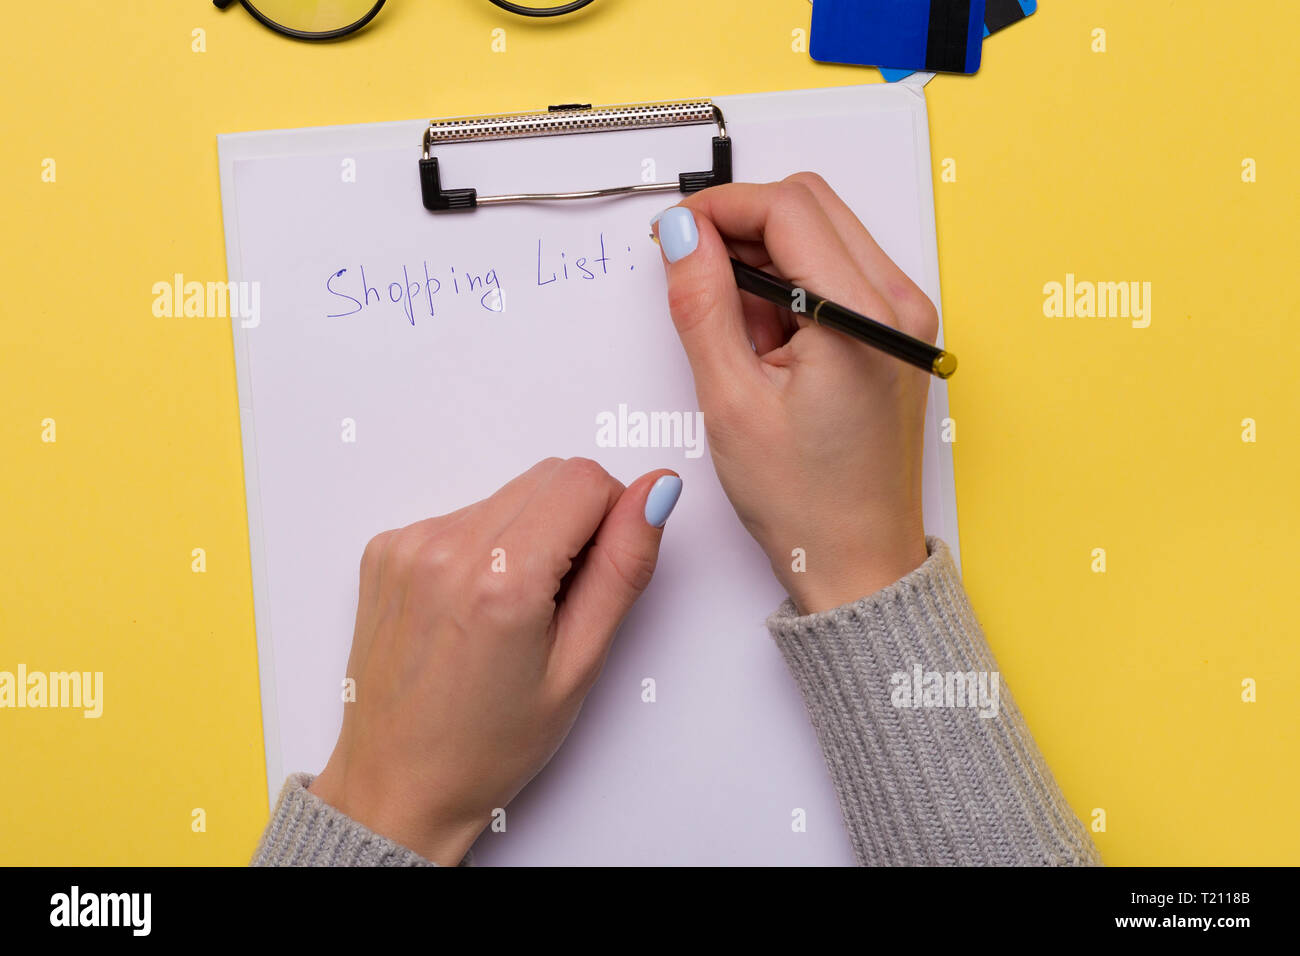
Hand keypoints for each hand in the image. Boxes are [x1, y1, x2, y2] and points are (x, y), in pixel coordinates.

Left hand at [309, 458, 681, 864]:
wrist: (397, 785)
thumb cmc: (486, 745)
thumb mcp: (579, 664)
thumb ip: (623, 566)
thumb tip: (656, 490)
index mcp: (501, 579)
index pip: (586, 480)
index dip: (613, 518)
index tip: (598, 573)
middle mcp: (445, 548)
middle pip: (548, 476)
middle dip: (572, 523)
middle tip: (558, 602)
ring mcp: (407, 545)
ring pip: (507, 494)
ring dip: (527, 535)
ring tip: (512, 613)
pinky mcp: (385, 549)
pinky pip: (462, 515)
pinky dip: (483, 547)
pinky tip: (475, 607)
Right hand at [652, 173, 937, 613]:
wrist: (859, 563)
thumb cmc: (807, 504)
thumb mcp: (732, 402)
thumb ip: (701, 304)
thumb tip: (681, 235)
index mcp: (865, 319)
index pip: (788, 208)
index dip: (720, 206)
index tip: (674, 231)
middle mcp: (899, 306)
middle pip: (811, 205)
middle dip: (741, 222)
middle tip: (690, 265)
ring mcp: (904, 318)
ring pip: (822, 234)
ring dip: (766, 258)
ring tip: (734, 329)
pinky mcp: (894, 334)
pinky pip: (835, 274)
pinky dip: (790, 287)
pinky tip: (765, 341)